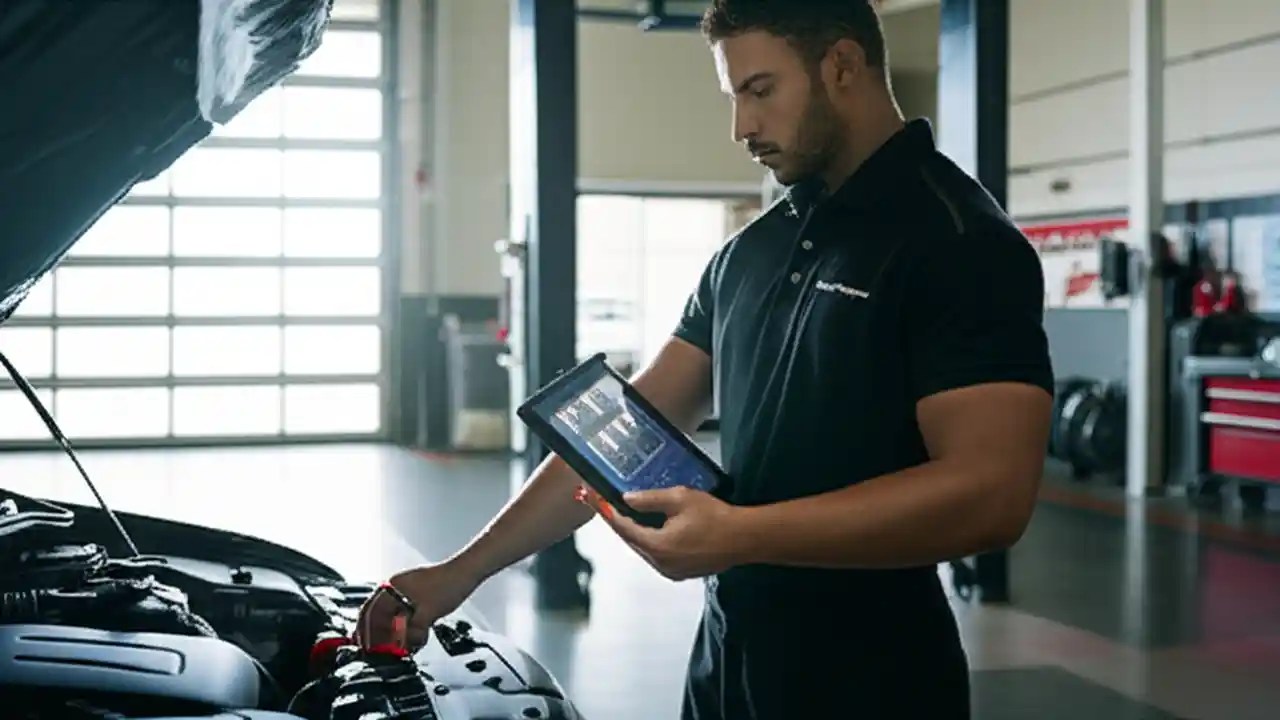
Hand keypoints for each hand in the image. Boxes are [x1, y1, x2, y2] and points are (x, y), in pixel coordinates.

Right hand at [353, 559, 481, 651]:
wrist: (468, 572)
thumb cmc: (448, 586)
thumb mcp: (427, 614)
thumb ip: (411, 632)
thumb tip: (400, 646)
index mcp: (392, 587)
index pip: (370, 611)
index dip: (366, 631)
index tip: (367, 647)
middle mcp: (396, 587)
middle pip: (381, 615)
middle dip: (383, 634)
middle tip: (385, 651)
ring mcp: (407, 590)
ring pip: (395, 615)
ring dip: (398, 632)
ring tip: (403, 646)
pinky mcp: (418, 595)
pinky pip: (406, 613)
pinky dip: (408, 626)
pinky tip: (415, 637)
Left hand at [577, 485, 751, 580]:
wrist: (743, 538)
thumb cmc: (714, 516)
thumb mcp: (680, 498)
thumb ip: (650, 499)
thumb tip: (626, 498)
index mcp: (657, 546)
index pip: (623, 528)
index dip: (607, 512)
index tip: (595, 499)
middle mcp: (660, 564)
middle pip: (631, 541)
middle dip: (619, 523)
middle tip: (607, 505)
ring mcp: (671, 572)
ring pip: (644, 549)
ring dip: (635, 533)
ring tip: (625, 514)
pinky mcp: (681, 573)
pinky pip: (657, 556)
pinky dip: (650, 542)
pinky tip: (650, 528)